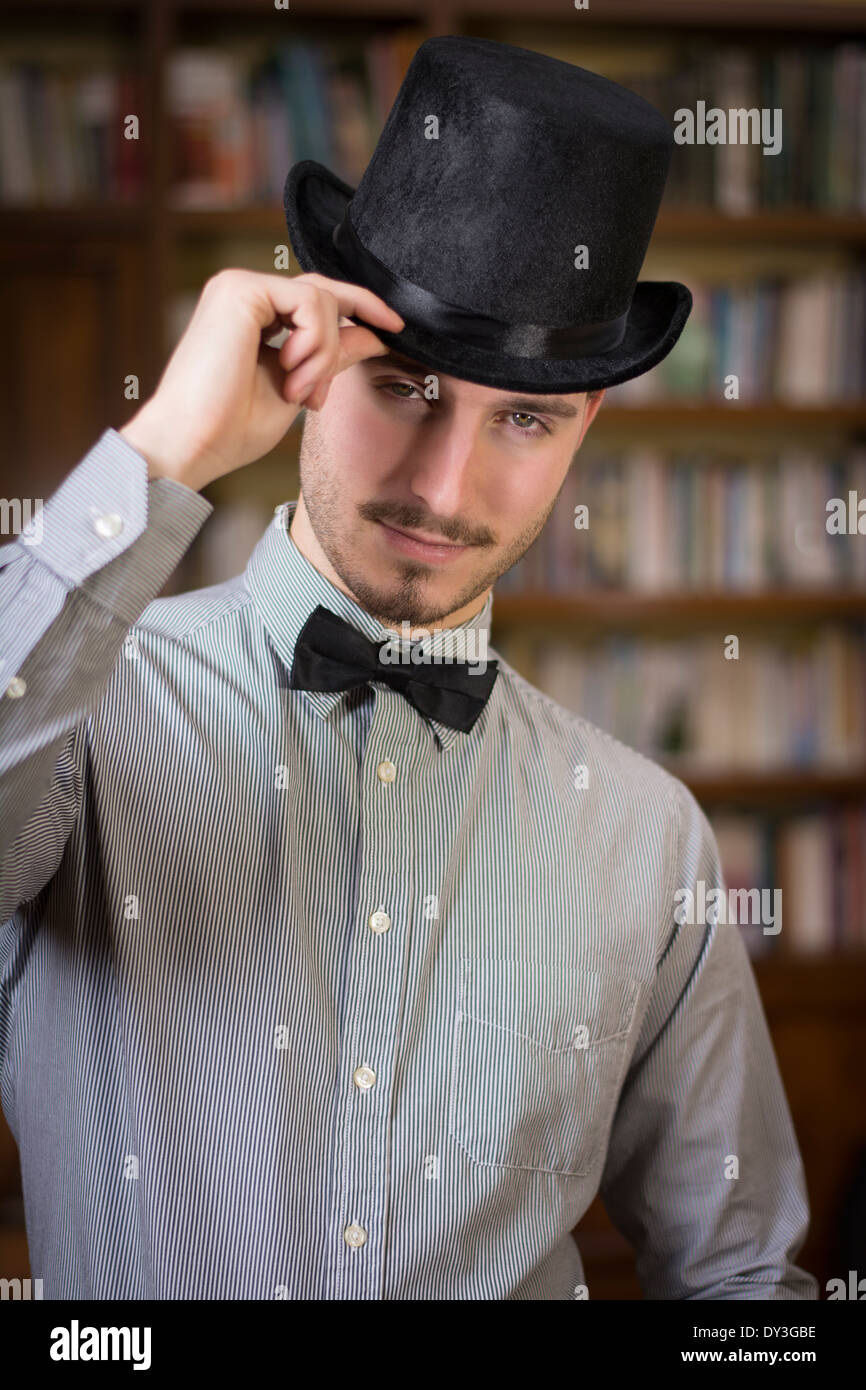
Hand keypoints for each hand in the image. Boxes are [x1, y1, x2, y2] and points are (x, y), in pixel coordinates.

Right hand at [119, 269, 404, 491]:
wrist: (191, 444)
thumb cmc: (231, 428)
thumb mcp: (300, 385)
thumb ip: (333, 355)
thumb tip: (374, 335)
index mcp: (252, 314)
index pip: (316, 299)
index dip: (360, 308)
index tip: (393, 330)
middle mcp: (243, 293)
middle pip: (324, 291)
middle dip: (349, 330)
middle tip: (340, 376)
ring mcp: (238, 287)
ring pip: (321, 298)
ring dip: (325, 352)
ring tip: (300, 391)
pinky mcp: (239, 290)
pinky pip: (309, 302)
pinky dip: (315, 342)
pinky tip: (292, 372)